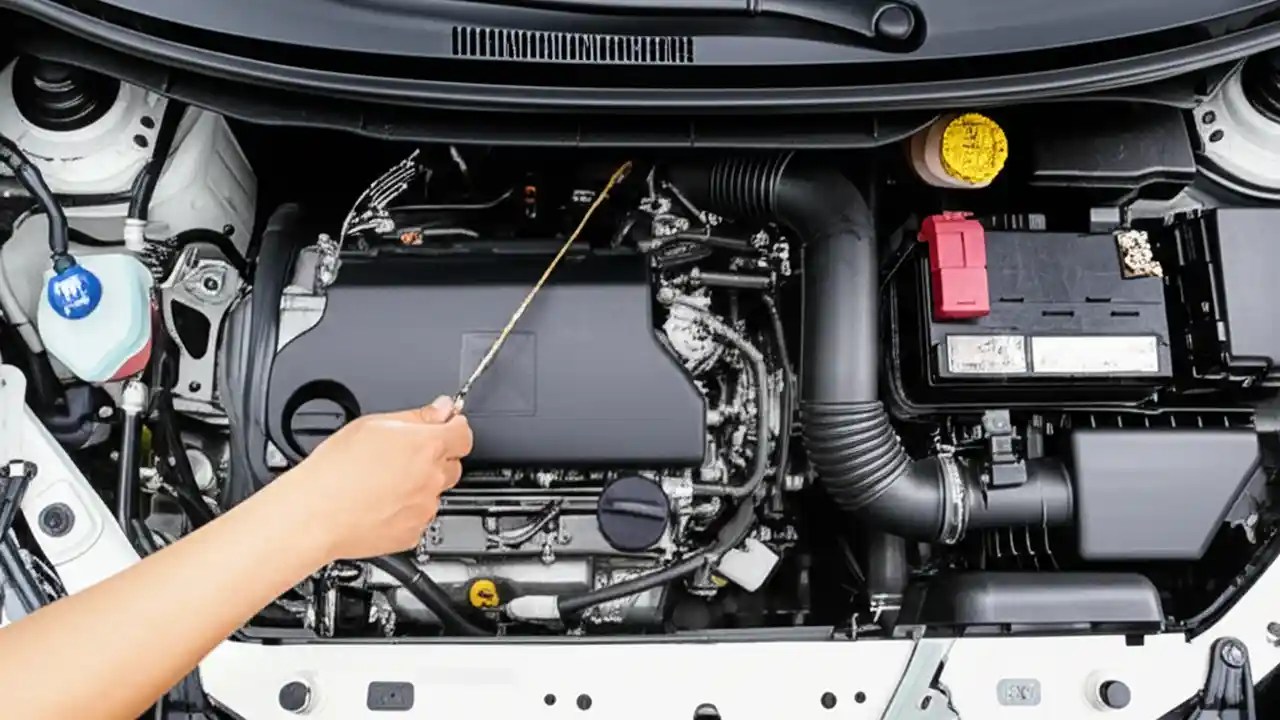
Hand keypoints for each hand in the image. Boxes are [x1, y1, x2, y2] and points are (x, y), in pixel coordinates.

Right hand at [280, 396, 472, 561]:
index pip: (464, 433)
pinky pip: (420, 517)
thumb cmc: (334, 470)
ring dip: (419, 485)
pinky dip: (407, 510)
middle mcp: (432, 478)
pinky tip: (380, 503)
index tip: (444, 427)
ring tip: (383, 483)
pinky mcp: (413, 533)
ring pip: (434, 491)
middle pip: (451, 463)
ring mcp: (424, 508)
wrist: (314, 515)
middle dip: (434, 457)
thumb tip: (441, 409)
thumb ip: (416, 416)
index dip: (453, 427)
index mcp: (426, 446)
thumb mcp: (372, 424)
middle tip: (400, 457)